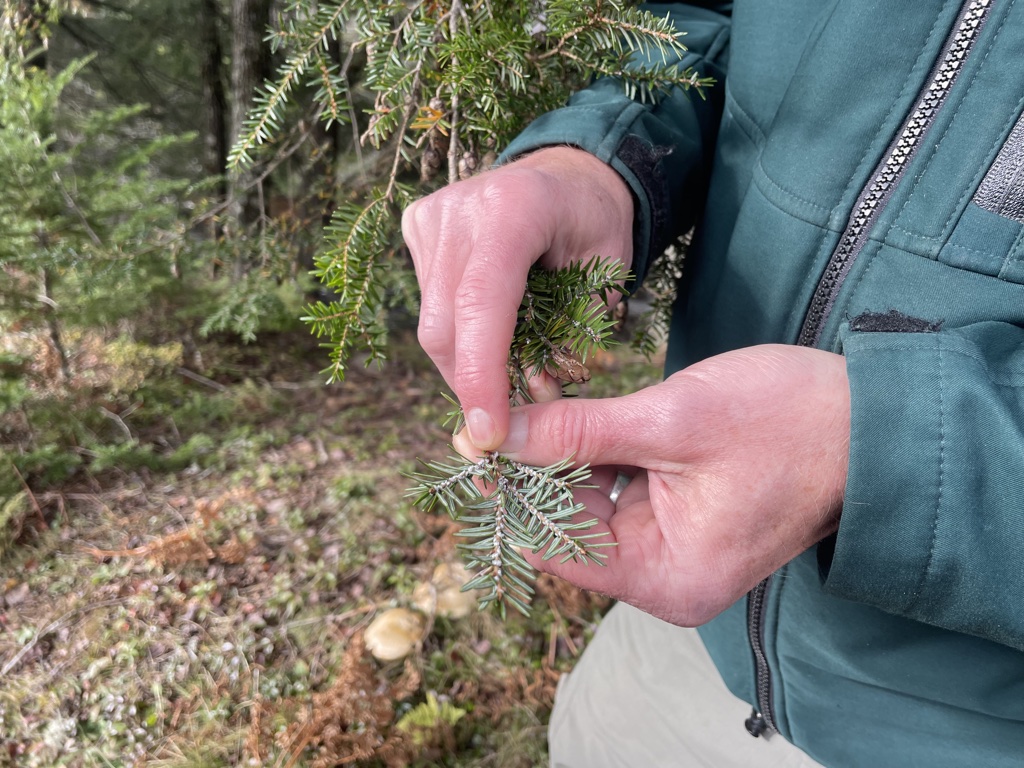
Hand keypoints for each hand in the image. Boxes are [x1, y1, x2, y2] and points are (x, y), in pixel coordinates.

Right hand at [402, 146, 632, 449]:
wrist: (566, 171)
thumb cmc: (594, 223)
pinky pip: (429, 303)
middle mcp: (460, 208)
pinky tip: (489, 326)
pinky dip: (458, 333)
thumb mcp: (605, 274)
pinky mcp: (417, 225)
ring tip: (506, 369)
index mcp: (514, 210)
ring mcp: (432, 215)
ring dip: (466, 361)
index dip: (481, 377)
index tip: (489, 435)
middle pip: (445, 325)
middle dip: (473, 383)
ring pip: (433, 323)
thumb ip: (573, 333)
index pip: (481, 306)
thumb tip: (536, 400)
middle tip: (507, 418)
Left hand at [454, 344, 850, 625]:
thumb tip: (491, 435)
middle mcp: (664, 576)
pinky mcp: (678, 516)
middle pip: (565, 522)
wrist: (869, 416)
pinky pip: (616, 486)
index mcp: (665, 577)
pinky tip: (567, 404)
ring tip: (533, 390)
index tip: (473, 436)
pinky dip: (593, 447)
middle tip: (500, 399)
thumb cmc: (788, 422)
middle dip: (534, 461)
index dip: (508, 489)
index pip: (554, 542)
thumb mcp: (671, 421)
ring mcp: (671, 547)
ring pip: (585, 498)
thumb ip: (576, 431)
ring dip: (560, 447)